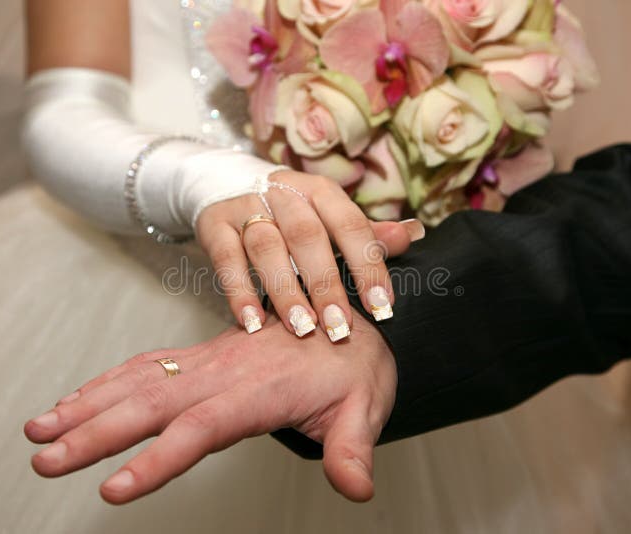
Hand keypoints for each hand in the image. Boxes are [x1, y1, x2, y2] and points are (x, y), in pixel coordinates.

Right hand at [24, 312, 396, 502]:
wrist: (347, 320)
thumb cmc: (355, 365)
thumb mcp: (365, 406)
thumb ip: (352, 448)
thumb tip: (355, 487)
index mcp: (260, 389)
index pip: (202, 427)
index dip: (157, 458)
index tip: (113, 487)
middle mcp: (224, 372)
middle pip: (152, 403)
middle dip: (95, 433)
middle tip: (44, 459)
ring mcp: (207, 362)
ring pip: (137, 381)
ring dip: (86, 405)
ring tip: (39, 430)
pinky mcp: (199, 359)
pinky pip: (144, 366)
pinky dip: (104, 383)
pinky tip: (74, 401)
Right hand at [195, 169, 423, 339]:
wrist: (226, 184)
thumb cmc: (292, 213)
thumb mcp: (330, 216)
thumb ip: (368, 232)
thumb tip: (415, 233)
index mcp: (320, 190)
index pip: (350, 224)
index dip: (368, 266)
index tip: (383, 308)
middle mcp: (284, 192)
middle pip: (307, 236)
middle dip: (326, 285)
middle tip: (340, 327)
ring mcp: (246, 206)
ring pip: (266, 247)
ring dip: (285, 291)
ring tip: (302, 329)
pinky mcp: (214, 223)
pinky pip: (226, 258)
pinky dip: (239, 292)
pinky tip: (252, 323)